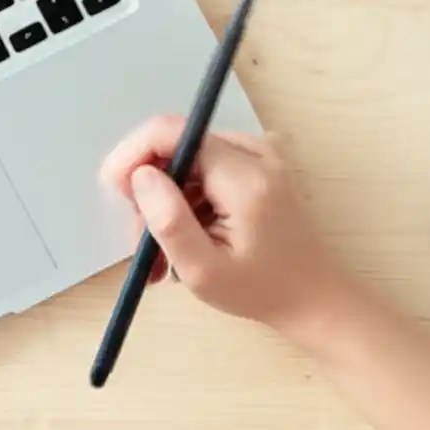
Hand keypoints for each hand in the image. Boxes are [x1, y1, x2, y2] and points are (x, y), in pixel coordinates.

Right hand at [101, 115, 341, 330]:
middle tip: (143, 244)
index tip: (116, 191)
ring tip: (166, 255)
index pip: (173, 133)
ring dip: (166, 202)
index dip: (134, 154)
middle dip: (149, 191)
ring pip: (186, 160)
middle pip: (177, 148)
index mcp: (246, 177)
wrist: (313, 297)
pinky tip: (188, 237)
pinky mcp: (259, 165)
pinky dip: (187, 199)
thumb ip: (169, 220)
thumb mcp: (204, 271)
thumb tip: (140, 175)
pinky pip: (205, 167)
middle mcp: (257, 153)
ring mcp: (261, 155)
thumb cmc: (262, 290)